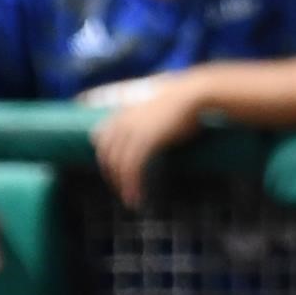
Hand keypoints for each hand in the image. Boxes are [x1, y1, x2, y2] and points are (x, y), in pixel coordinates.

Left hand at [89, 71, 208, 208]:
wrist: (195, 93)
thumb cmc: (185, 100)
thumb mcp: (160, 108)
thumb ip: (150, 118)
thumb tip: (155, 127)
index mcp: (124, 113)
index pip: (101, 137)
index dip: (107, 157)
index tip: (116, 172)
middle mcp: (123, 121)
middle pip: (107, 154)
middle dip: (112, 176)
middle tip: (124, 191)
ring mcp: (133, 130)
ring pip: (118, 164)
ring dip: (122, 185)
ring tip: (131, 201)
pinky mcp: (146, 140)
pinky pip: (132, 167)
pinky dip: (132, 184)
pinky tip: (137, 197)